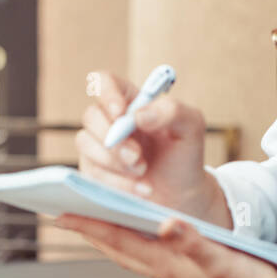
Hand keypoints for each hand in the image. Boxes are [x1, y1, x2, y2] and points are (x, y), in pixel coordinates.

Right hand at [76, 71, 229, 226]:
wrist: (181, 195)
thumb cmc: (184, 156)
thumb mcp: (191, 127)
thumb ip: (172, 111)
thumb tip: (138, 115)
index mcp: (130, 100)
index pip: (104, 82)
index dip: (107, 94)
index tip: (121, 113)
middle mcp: (109, 120)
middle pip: (91, 116)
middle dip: (114, 138)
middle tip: (137, 156)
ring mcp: (98, 146)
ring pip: (85, 144)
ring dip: (114, 161)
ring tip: (143, 171)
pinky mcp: (94, 172)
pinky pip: (91, 173)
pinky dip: (117, 183)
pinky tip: (141, 188)